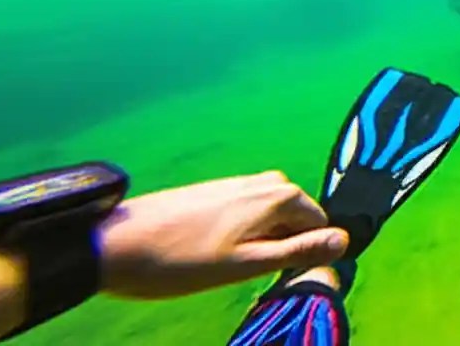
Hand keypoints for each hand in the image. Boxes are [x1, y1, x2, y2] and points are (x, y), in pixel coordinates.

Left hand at [98, 171, 347, 298]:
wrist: (114, 244)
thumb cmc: (181, 261)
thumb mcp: (246, 264)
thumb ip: (299, 251)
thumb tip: (344, 241)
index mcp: (279, 196)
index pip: (321, 227)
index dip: (305, 255)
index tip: (275, 278)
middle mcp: (265, 182)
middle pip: (297, 221)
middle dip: (284, 247)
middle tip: (248, 275)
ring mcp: (239, 184)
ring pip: (272, 219)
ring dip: (261, 244)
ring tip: (227, 267)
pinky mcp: (217, 191)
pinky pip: (251, 214)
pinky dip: (243, 236)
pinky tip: (212, 254)